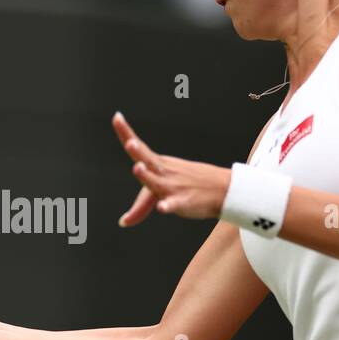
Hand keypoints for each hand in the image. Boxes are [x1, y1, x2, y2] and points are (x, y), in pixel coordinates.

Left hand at [112, 112, 232, 225]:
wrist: (222, 190)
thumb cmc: (187, 186)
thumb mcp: (161, 192)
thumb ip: (140, 206)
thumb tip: (123, 222)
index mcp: (157, 164)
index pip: (139, 148)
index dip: (126, 133)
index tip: (116, 116)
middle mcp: (163, 172)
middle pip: (147, 159)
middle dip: (137, 150)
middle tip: (129, 141)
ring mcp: (173, 186)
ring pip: (156, 181)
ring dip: (146, 175)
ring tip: (137, 167)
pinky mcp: (183, 201)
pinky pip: (174, 204)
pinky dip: (168, 205)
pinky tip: (162, 207)